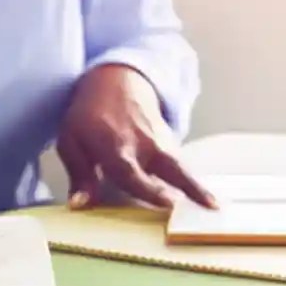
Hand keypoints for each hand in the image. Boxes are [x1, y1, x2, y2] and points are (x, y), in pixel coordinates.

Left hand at [56, 64, 217, 210]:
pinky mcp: (169, 139)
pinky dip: (191, 180)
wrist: (115, 80)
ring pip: (180, 166)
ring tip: (214, 205)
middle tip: (210, 204)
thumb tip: (79, 204)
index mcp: (114, 147)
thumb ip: (79, 175)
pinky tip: (204, 198)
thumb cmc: (88, 115)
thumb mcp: (70, 141)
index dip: (150, 190)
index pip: (133, 174)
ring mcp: (160, 140)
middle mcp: (142, 144)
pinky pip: (180, 163)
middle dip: (189, 186)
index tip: (169, 203)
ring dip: (197, 187)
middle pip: (169, 168)